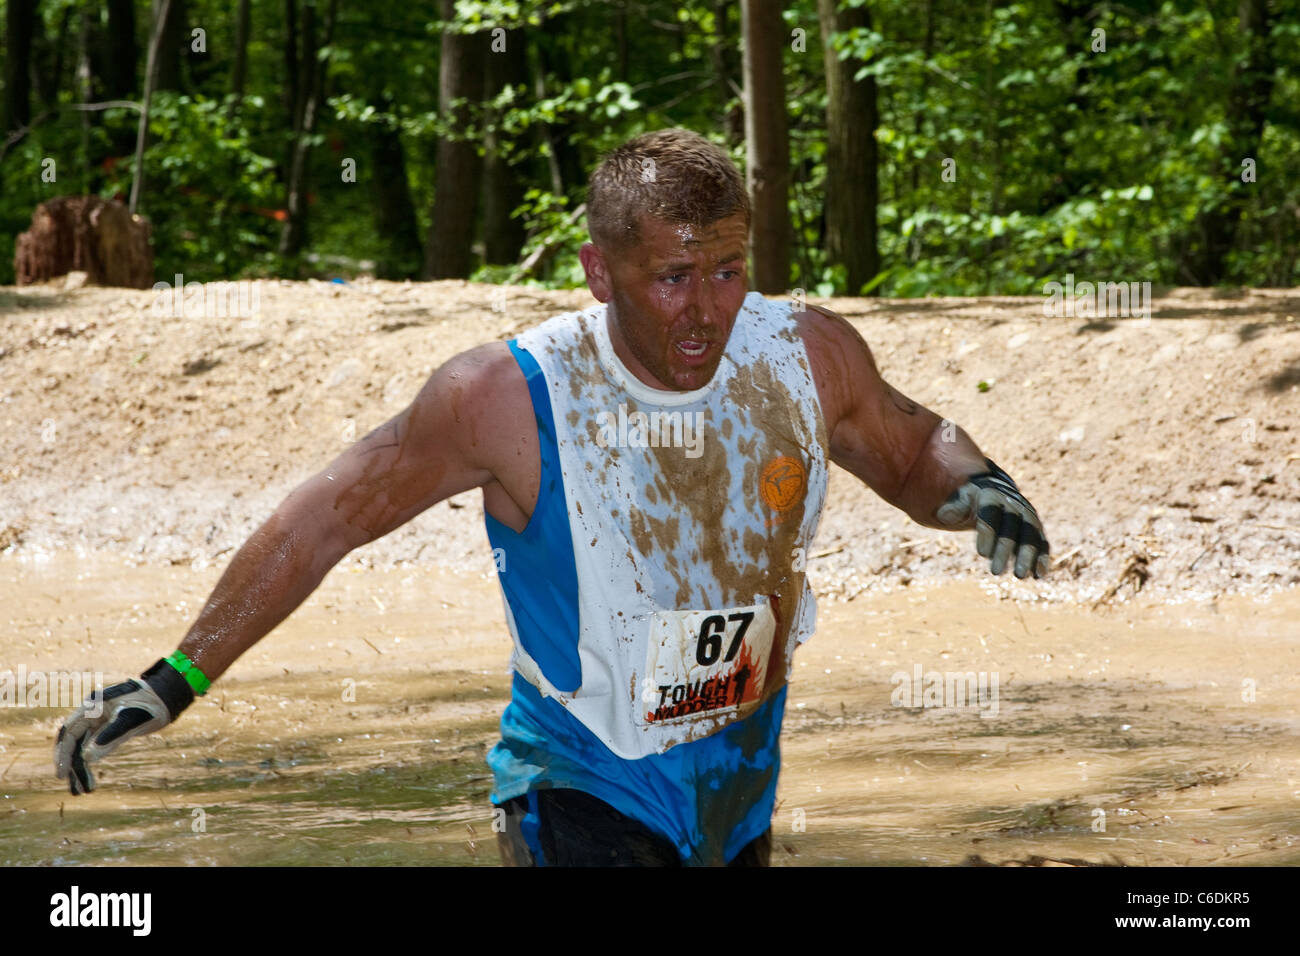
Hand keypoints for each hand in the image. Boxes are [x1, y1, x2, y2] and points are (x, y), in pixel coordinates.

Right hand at [54, 659, 194, 794]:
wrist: (167, 696)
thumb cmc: (150, 704)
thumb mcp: (131, 720)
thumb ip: (110, 737)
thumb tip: (87, 758)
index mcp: (93, 706)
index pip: (69, 732)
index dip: (63, 754)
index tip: (61, 775)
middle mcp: (92, 713)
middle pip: (74, 742)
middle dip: (72, 766)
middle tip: (74, 790)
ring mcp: (99, 721)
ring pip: (84, 747)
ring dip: (81, 768)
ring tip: (83, 791)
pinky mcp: (108, 729)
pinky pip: (94, 747)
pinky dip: (92, 762)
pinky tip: (91, 780)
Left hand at [935, 458, 1049, 578]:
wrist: (996, 492)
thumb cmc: (972, 500)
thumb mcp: (961, 499)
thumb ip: (955, 507)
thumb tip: (944, 515)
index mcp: (993, 496)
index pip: (991, 514)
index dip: (988, 533)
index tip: (981, 554)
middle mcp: (1014, 505)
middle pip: (1012, 527)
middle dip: (1004, 550)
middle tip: (995, 572)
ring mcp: (1028, 517)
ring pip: (1031, 536)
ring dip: (1027, 556)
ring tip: (1020, 577)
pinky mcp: (1037, 530)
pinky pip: (1042, 544)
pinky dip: (1041, 559)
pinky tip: (1038, 576)